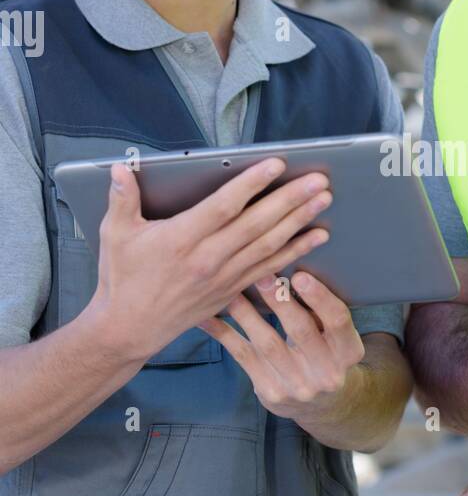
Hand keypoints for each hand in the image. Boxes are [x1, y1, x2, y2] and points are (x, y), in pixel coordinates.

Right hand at [87, 158, 330, 362]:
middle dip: (290, 200)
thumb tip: (122, 168)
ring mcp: (223, 277)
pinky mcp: (231, 290)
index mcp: (180, 239)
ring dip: (299, 222)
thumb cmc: (122, 278)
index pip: (223, 206)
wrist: (129, 329)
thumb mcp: (115, 235)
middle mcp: (207, 259)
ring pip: (269, 245)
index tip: (276, 165)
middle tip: (318, 180)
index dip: (252, 184)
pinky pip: (269, 268)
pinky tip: (316, 237)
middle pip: (257, 224)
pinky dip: (295, 251)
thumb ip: (122, 199)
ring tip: (323, 201)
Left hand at [198, 271, 364, 414]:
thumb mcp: (336, 339)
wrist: (321, 406)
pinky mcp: (271, 393)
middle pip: (301, 331)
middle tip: (261, 274)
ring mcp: (298, 387)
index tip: (301, 275)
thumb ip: (321, 313)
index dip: (320, 298)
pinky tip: (209, 317)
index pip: (339, 321)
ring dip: (247, 313)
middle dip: (280, 301)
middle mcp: (327, 373)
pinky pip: (244, 357)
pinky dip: (225, 334)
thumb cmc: (326, 355)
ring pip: (267, 343)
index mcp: (348, 352)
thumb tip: (293, 266)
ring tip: (230, 289)